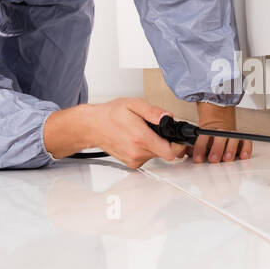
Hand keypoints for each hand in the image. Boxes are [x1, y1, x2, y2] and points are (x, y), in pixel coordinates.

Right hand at [41, 98, 178, 169]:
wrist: (92, 126)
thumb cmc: (111, 114)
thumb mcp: (134, 104)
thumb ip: (153, 111)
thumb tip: (168, 116)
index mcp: (140, 137)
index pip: (170, 151)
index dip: (177, 145)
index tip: (176, 138)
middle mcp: (137, 152)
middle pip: (164, 153)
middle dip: (164, 141)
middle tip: (155, 130)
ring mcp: (133, 159)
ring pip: (156, 155)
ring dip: (154, 145)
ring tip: (142, 132)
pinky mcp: (131, 163)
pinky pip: (147, 158)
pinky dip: (146, 150)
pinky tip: (137, 139)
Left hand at [191, 102, 251, 162]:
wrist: (218, 122)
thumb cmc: (207, 138)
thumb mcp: (196, 140)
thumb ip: (189, 147)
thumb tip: (179, 154)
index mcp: (207, 132)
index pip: (203, 137)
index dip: (199, 148)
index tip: (197, 159)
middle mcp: (220, 132)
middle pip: (219, 137)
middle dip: (216, 149)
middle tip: (213, 159)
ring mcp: (232, 135)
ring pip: (233, 139)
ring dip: (230, 149)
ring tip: (227, 158)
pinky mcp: (242, 139)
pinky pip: (246, 142)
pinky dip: (246, 149)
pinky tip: (243, 156)